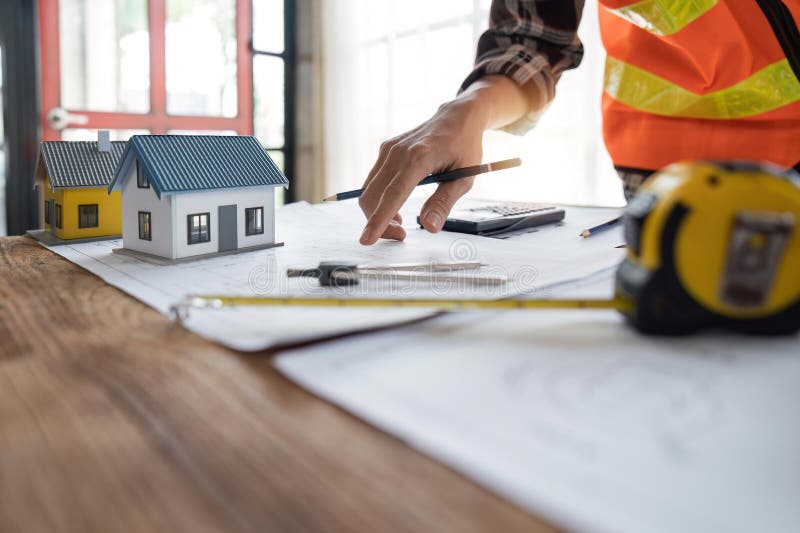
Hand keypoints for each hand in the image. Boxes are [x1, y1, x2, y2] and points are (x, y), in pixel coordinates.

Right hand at [357, 75, 530, 244]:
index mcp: (419, 157)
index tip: (367, 239)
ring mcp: (389, 150)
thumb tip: (429, 226)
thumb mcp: (465, 178)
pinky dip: (378, 199)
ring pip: (369, 191)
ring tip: (400, 223)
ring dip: (377, 213)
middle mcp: (398, 152)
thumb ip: (444, 202)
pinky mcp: (385, 150)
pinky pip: (373, 181)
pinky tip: (395, 205)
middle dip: (379, 223)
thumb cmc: (464, 146)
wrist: (457, 117)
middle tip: (400, 235)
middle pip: (373, 196)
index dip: (378, 220)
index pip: (393, 194)